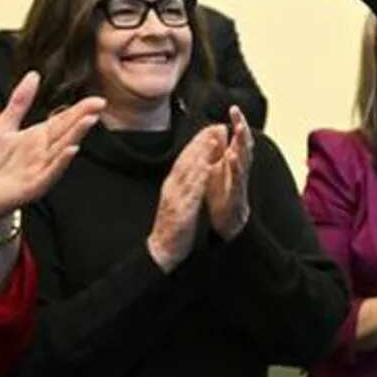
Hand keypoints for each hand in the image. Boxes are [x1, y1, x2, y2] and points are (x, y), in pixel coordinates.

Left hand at [0, 71, 103, 219]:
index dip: (79, 109)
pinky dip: (61, 162)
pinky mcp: (34, 185)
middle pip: (66, 131)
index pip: (63, 119)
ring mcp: (41, 168)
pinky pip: (50, 172)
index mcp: (39, 136)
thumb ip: (20, 102)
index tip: (97, 99)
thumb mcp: (4, 126)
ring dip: (76, 135)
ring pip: (62, 149)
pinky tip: (70, 151)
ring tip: (89, 120)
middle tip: (100, 104)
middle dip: (83, 117)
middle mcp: (44, 151)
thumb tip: (34, 75)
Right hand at [147, 126, 222, 272]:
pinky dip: (199, 179)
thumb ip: (187, 184)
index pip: (186, 159)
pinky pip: (191, 193)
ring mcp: (175, 198)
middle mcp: (172, 187)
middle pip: (187, 160)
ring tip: (213, 140)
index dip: (198, 142)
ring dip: (201, 155)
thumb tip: (197, 167)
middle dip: (202, 142)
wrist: (162, 250)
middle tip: (215, 127)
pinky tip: (208, 169)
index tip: (211, 128)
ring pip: (189, 172)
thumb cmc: (175, 225)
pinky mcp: (180, 211)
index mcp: (173, 184)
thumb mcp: (180, 199)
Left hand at [206, 107, 253, 240]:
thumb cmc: (222, 191)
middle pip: (244, 144)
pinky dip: (235, 166)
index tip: (233, 107)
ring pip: (243, 158)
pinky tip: (232, 156)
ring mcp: (239, 179)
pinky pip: (237, 178)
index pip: (238, 138)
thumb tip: (218, 129)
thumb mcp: (219, 167)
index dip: (237, 123)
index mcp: (234, 160)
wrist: (227, 221)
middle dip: (242, 128)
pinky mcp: (236, 192)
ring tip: (239, 129)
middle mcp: (240, 167)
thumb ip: (219, 149)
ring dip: (241, 143)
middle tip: (238, 113)